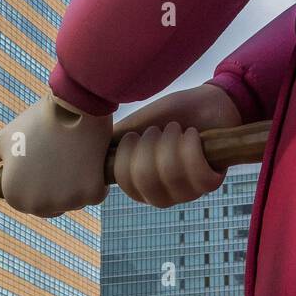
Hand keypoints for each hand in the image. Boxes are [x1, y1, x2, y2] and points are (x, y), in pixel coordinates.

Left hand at [0, 93, 111, 216]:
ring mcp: (67, 201)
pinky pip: (96, 194)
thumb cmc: (37, 122)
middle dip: (60, 186)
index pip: (33, 201)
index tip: (44, 160)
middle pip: (55, 205)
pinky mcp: (91, 193)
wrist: (73, 106)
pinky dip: (96, 180)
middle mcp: (39, 205)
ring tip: (74, 157)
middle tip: (61, 158)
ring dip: (78, 184)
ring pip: (76, 200)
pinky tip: (90, 159)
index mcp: (15, 196)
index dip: (41, 180)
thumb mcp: (5, 137)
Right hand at [111, 83, 240, 208]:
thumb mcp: (135, 126)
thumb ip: (112, 143)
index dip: (126, 157)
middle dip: (150, 146)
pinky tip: (192, 135)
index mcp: (141, 184)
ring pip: (172, 176)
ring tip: (176, 129)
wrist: (208, 102)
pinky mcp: (210, 182)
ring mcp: (187, 191)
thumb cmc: (170, 115)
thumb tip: (85, 155)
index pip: (125, 183)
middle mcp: (162, 194)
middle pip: (146, 181)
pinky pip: (198, 176)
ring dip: (172, 142)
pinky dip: (192, 147)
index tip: (135, 136)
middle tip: (157, 130)